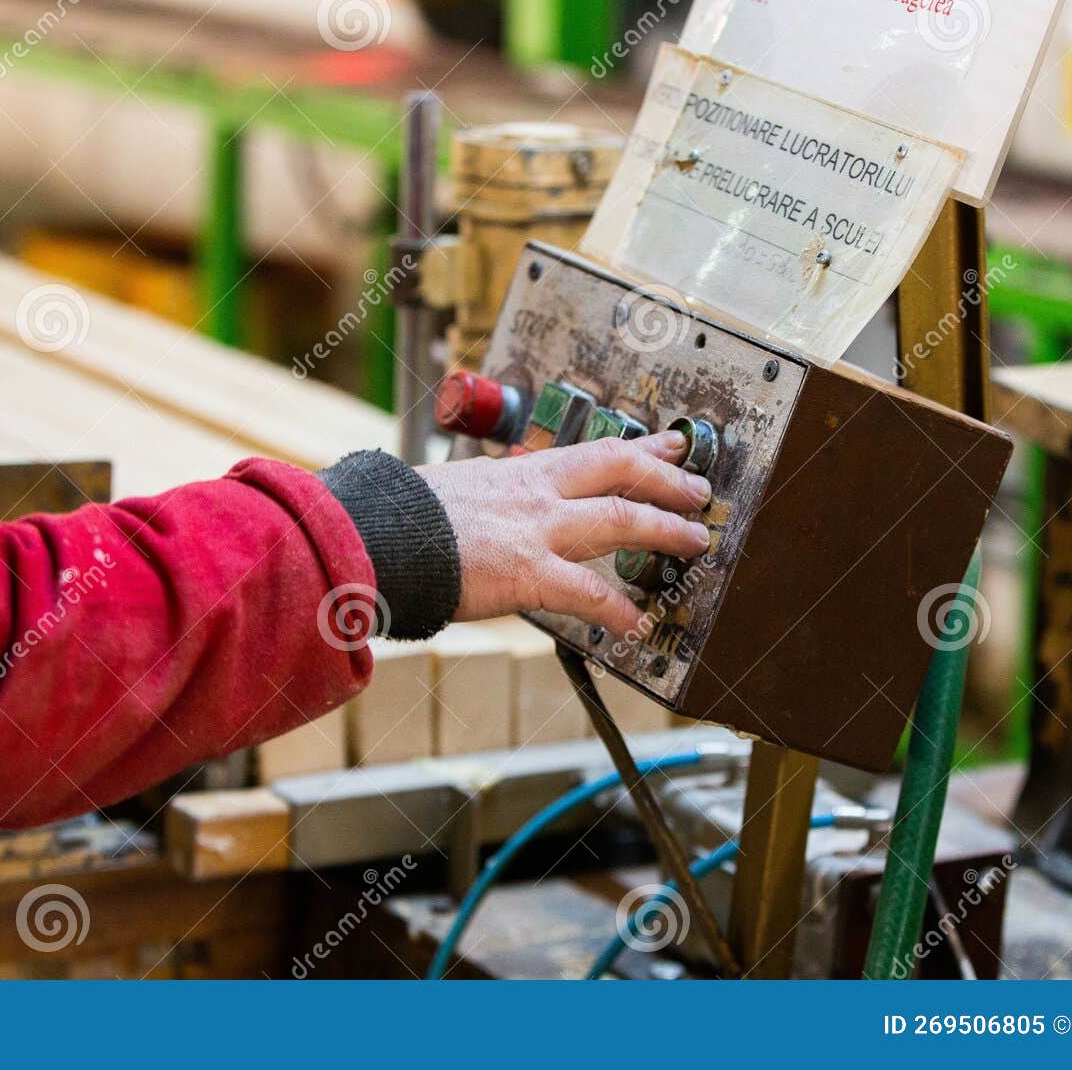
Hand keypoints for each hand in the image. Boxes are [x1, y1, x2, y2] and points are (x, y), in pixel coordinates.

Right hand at [418, 431, 712, 633]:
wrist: (374, 535)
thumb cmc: (400, 519)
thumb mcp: (452, 492)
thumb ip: (487, 500)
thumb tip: (489, 511)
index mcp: (518, 474)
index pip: (592, 452)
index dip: (638, 450)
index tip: (667, 447)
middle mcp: (535, 494)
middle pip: (619, 472)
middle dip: (665, 481)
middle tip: (697, 489)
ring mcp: (536, 530)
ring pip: (619, 522)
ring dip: (664, 531)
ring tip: (695, 543)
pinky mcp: (527, 572)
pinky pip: (588, 593)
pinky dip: (618, 611)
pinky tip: (638, 624)